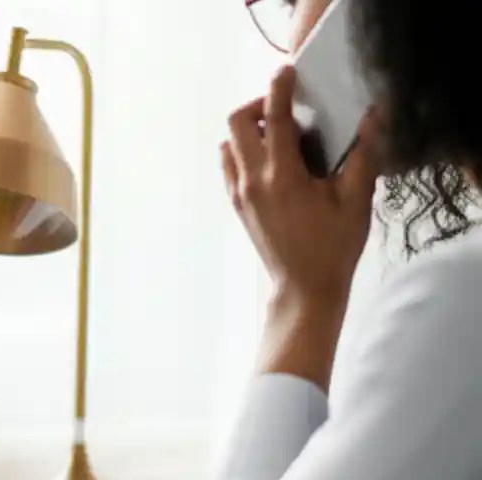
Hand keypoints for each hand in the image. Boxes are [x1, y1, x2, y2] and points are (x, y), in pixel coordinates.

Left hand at [221, 66, 380, 305]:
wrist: (303, 287)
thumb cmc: (333, 246)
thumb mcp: (356, 199)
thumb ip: (362, 155)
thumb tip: (372, 117)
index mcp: (282, 175)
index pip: (275, 117)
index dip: (280, 88)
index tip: (287, 71)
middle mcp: (252, 180)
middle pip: (236, 123)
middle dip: (258, 106)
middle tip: (286, 109)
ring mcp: (238, 193)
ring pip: (228, 144)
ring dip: (248, 130)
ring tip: (280, 136)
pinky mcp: (235, 205)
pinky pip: (228, 165)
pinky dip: (242, 152)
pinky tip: (271, 161)